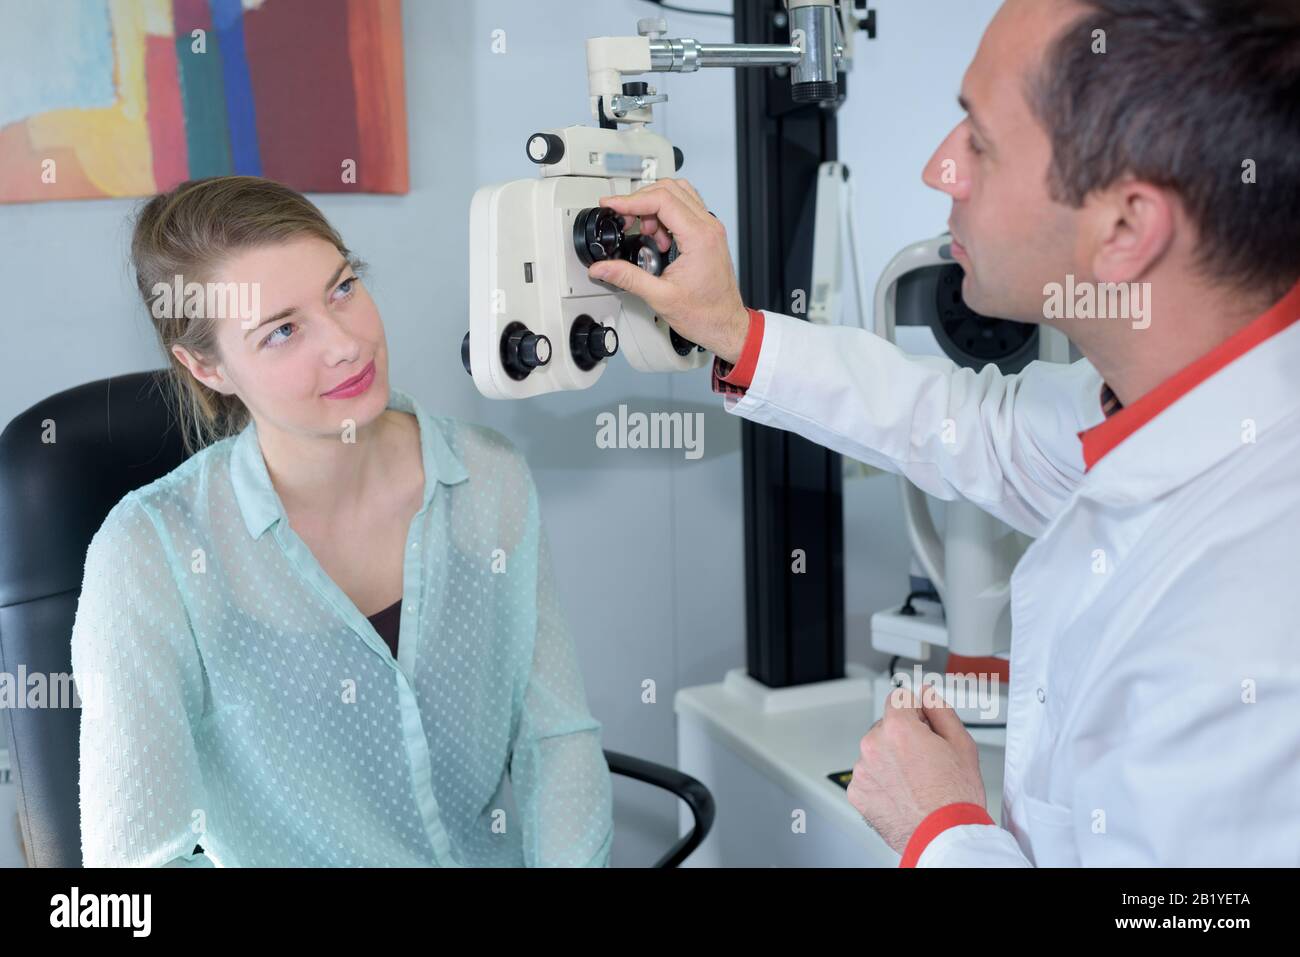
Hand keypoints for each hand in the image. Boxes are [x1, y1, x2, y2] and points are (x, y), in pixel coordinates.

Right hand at [586, 178, 750, 363]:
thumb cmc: (705, 314)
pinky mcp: (708, 234)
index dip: (631, 200)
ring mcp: (710, 229)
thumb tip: (602, 268)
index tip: (612, 206)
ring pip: (678, 194)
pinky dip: (665, 214)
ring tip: (642, 232)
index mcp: (700, 237)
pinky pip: (685, 208)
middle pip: (669, 189)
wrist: (725, 325)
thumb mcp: (659, 297)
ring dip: (653, 206)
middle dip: (640, 201)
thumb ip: (627, 278)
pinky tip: (656, 237)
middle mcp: (708, 227)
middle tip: (623, 220)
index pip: (662, 200)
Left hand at [846, 683, 986, 854]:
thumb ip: (940, 710)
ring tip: (916, 782)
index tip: (924, 723)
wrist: (943, 837)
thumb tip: (926, 694)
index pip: (899, 698)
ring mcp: (862, 770)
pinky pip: (868, 777)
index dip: (917, 710)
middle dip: (903, 737)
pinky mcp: (857, 792)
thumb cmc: (955, 797)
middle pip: (886, 727)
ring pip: (877, 753)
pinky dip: (882, 782)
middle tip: (927, 761)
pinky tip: (903, 793)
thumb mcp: (962, 744)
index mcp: (898, 728)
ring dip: (891, 760)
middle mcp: (873, 745)